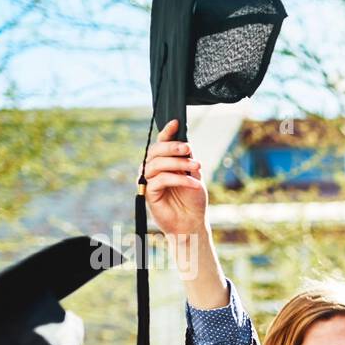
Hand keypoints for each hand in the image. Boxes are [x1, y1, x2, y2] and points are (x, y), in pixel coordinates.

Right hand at [143, 119, 207, 237]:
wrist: (192, 221)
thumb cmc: (193, 199)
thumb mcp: (194, 175)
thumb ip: (188, 160)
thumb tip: (186, 145)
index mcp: (163, 162)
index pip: (161, 143)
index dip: (167, 132)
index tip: (176, 122)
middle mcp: (153, 169)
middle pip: (155, 151)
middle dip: (172, 147)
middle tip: (188, 148)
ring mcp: (149, 180)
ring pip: (157, 164)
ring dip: (178, 164)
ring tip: (195, 168)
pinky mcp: (149, 193)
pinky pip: (161, 180)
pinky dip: (179, 179)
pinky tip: (193, 183)